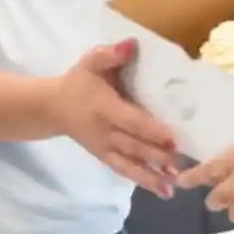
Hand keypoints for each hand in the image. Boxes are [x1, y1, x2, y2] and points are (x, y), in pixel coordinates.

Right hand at [51, 38, 178, 198]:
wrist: (51, 108)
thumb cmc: (78, 82)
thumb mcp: (90, 62)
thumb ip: (110, 54)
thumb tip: (131, 44)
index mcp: (104, 108)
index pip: (130, 121)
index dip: (151, 130)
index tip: (172, 139)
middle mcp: (105, 132)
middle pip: (134, 147)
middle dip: (157, 157)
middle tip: (181, 166)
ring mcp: (104, 148)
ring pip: (130, 164)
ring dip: (152, 177)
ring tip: (173, 188)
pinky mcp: (104, 157)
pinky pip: (124, 170)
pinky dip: (142, 180)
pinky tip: (162, 190)